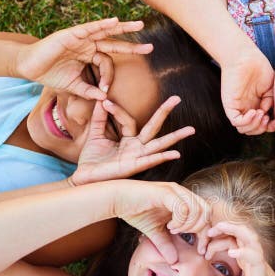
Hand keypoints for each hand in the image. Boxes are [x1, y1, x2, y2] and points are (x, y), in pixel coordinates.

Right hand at [14, 17, 152, 100]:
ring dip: (123, 27)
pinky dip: (102, 24)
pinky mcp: (72, 34)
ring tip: (139, 24)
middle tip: (150, 48)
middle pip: (114, 42)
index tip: (105, 88)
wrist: (30, 67)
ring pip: (105, 30)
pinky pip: (90, 28)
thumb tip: (104, 100)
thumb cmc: (51, 75)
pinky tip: (114, 21)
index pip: (108, 61)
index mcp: (90, 56)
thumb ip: (90, 92)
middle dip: (132, 45)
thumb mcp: (75, 86)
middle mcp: (88, 44)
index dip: (109, 75)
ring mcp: (81, 38)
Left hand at [70, 96, 193, 185]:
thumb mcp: (95, 134)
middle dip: (164, 112)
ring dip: (175, 137)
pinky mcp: (133, 167)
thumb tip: (101, 99)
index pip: (129, 119)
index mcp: (128, 139)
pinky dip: (163, 157)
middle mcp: (136, 147)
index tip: (105, 101)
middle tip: (177, 98)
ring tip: (191, 130)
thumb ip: (99, 118)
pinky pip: (150, 161)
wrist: (83, 177)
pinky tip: (176, 154)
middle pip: (153, 127)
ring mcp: (137, 157)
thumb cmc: (91, 159)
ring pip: (159, 144)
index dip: (117, 110)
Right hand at [111, 180, 210, 264]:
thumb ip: (166, 244)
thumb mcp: (154, 232)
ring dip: (188, 225)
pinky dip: (180, 221)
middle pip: (206, 211)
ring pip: (197, 209)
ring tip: (173, 230)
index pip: (206, 215)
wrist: (118, 199)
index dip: (206, 234)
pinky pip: (183, 208)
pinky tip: (170, 226)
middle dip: (201, 231)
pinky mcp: (166, 192)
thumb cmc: (136, 211)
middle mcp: (183, 193)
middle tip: (188, 240)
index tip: (200, 249)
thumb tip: (174, 261)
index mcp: (184, 200)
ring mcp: (175, 191)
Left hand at [198, 221, 274, 275]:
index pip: (232, 238)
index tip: (203, 247)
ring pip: (249, 236)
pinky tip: (231, 254)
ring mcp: (258, 261)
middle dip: (224, 226)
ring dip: (234, 229)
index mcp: (245, 258)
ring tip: (219, 228)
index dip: (217, 237)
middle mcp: (252, 255)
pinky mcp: (262, 270)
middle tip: (208, 231)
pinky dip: (243, 252)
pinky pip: (254, 256)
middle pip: (240, 231)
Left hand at [220, 49, 274, 134]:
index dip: (270, 127)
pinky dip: (246, 121)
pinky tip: (254, 112)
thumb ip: (271, 102)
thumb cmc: (259, 68)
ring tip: (260, 114)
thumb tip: (267, 112)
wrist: (246, 57)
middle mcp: (247, 108)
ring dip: (255, 126)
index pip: (261, 125)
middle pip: (253, 130)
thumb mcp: (271, 88)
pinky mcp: (230, 105)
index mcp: (257, 105)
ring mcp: (238, 107)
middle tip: (267, 118)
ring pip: (244, 129)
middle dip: (262, 129)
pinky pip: (236, 121)